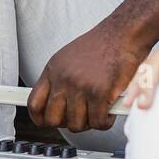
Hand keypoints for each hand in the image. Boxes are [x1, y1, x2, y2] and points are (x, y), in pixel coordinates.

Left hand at [28, 22, 150, 132]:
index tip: (46, 122)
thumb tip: (55, 102)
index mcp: (53, 70)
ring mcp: (80, 87)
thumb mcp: (68, 58)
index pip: (34, 104)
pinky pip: (97, 122)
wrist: (123, 34)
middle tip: (81, 117)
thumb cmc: (102, 45)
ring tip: (98, 111)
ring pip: (76, 125)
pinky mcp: (99, 93)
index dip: (40, 119)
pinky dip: (105, 122)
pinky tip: (109, 111)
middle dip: (67, 123)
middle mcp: (63, 79)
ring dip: (89, 123)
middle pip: (53, 119)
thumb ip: (59, 80)